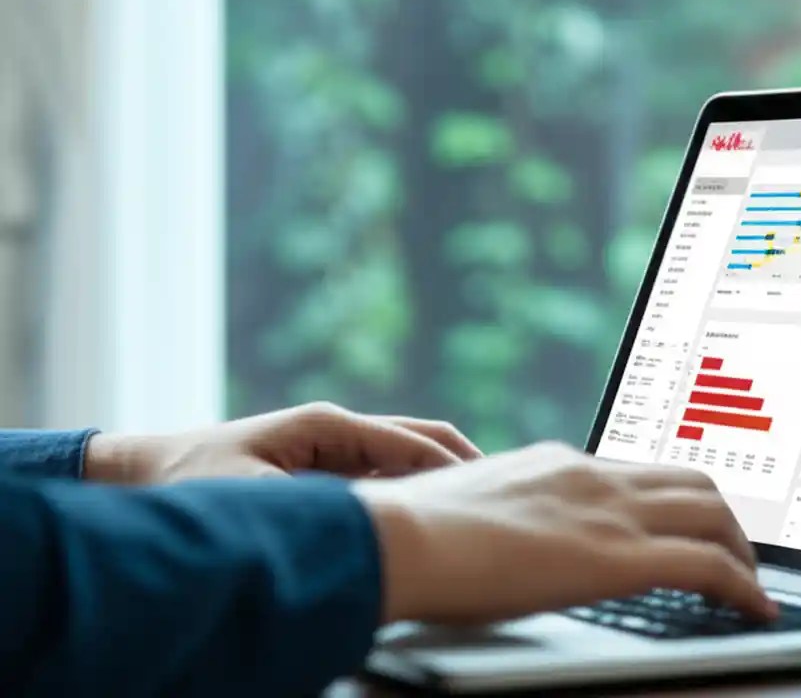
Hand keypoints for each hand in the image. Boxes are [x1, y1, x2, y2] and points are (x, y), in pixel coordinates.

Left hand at [84, 402, 480, 484]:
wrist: (146, 473)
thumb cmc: (193, 482)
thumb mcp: (252, 499)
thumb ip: (314, 511)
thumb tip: (370, 522)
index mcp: (326, 426)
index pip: (409, 443)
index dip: (452, 466)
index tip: (490, 489)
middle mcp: (337, 430)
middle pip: (420, 439)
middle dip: (464, 462)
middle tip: (507, 491)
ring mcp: (334, 447)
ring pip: (408, 457)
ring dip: (443, 478)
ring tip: (486, 503)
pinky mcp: (328, 469)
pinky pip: (386, 477)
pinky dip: (418, 490)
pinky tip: (438, 516)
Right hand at [352, 441, 776, 623]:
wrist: (395, 538)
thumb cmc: (413, 536)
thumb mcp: (473, 510)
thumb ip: (509, 515)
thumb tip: (508, 536)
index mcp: (559, 464)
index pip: (641, 472)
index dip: (678, 498)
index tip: (690, 522)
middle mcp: (594, 476)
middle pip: (692, 481)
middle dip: (724, 517)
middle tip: (734, 551)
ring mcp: (609, 511)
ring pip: (712, 512)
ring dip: (741, 547)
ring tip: (749, 582)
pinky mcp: (617, 556)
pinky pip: (708, 565)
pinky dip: (743, 586)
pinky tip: (754, 609)